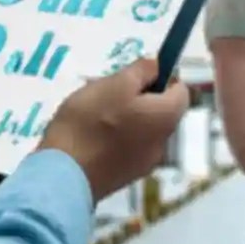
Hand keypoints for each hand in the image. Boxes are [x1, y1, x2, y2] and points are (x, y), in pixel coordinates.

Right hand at [37, 59, 189, 201]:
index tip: (134, 75)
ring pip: (141, 129)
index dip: (162, 77)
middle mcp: (163, 143)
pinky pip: (127, 147)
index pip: (180, 91)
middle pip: (159, 110)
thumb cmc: (91, 122)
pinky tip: (89, 135)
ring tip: (92, 112)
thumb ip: (142, 71)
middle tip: (107, 90)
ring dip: (124, 116)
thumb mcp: (116, 84)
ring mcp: (144, 164)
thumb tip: (159, 66)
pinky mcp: (124, 177)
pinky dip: (115, 137)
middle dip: (137, 96)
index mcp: (167, 118)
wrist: (64, 175)